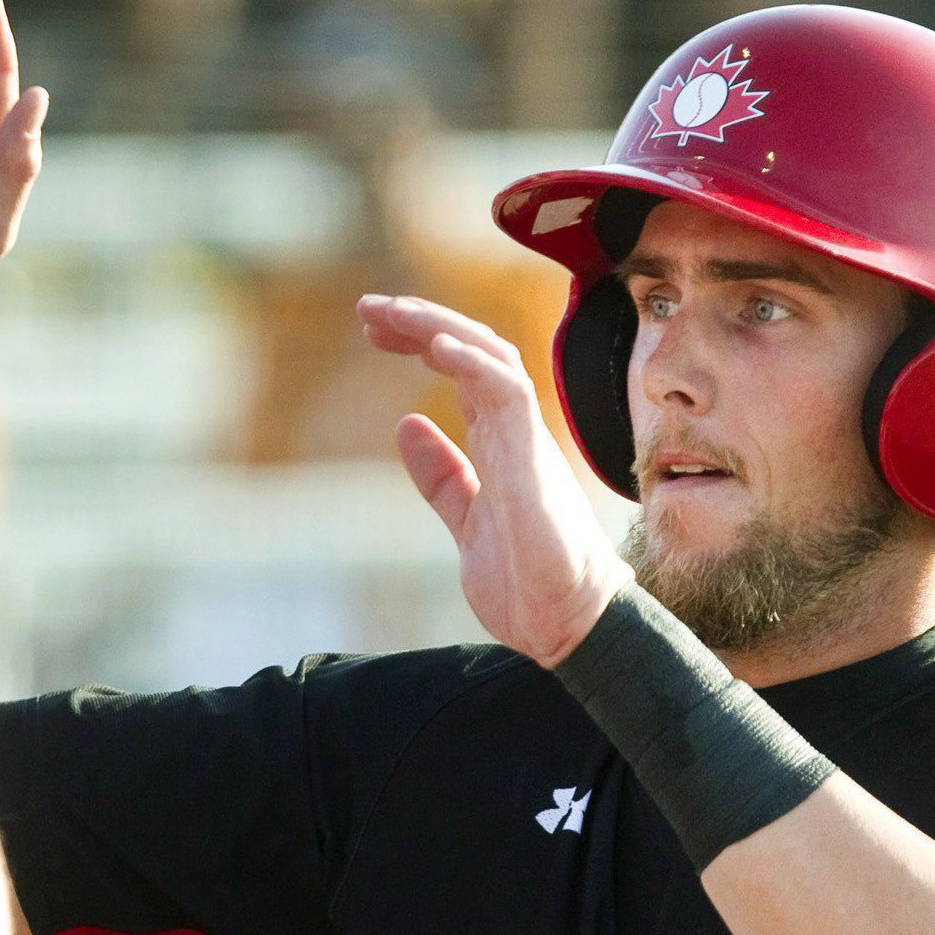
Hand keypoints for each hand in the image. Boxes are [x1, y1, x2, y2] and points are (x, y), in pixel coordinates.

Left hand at [360, 294, 631, 665]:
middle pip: (474, 351)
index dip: (421, 340)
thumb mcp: (465, 521)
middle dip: (423, 321)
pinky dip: (474, 365)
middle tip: (368, 307)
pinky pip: (510, 394)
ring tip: (393, 313)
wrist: (565, 627)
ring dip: (441, 328)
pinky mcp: (534, 462)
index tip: (374, 329)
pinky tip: (437, 347)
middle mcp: (516, 433)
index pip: (462, 370)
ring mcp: (527, 443)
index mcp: (500, 443)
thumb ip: (442, 475)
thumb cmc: (527, 582)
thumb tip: (407, 425)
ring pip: (492, 358)